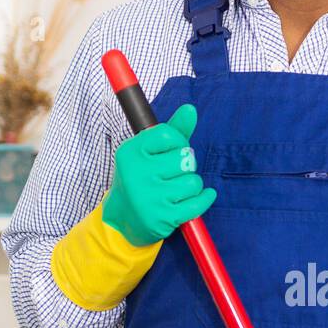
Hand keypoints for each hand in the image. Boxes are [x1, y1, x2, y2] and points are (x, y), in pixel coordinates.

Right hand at [102, 103, 215, 245]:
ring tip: (179, 189)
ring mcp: (149, 198)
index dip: (179, 143)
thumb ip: (172, 131)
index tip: (173, 151)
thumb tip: (190, 109)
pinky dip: (203, 199)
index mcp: (131, 152)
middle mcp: (137, 174)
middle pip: (185, 159)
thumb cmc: (141, 178)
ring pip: (193, 182)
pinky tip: (201, 197)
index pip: (170, 136)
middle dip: (187, 166)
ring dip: (192, 186)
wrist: (124, 218)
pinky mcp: (161, 218)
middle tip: (174, 174)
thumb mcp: (148, 152)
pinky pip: (197, 203)